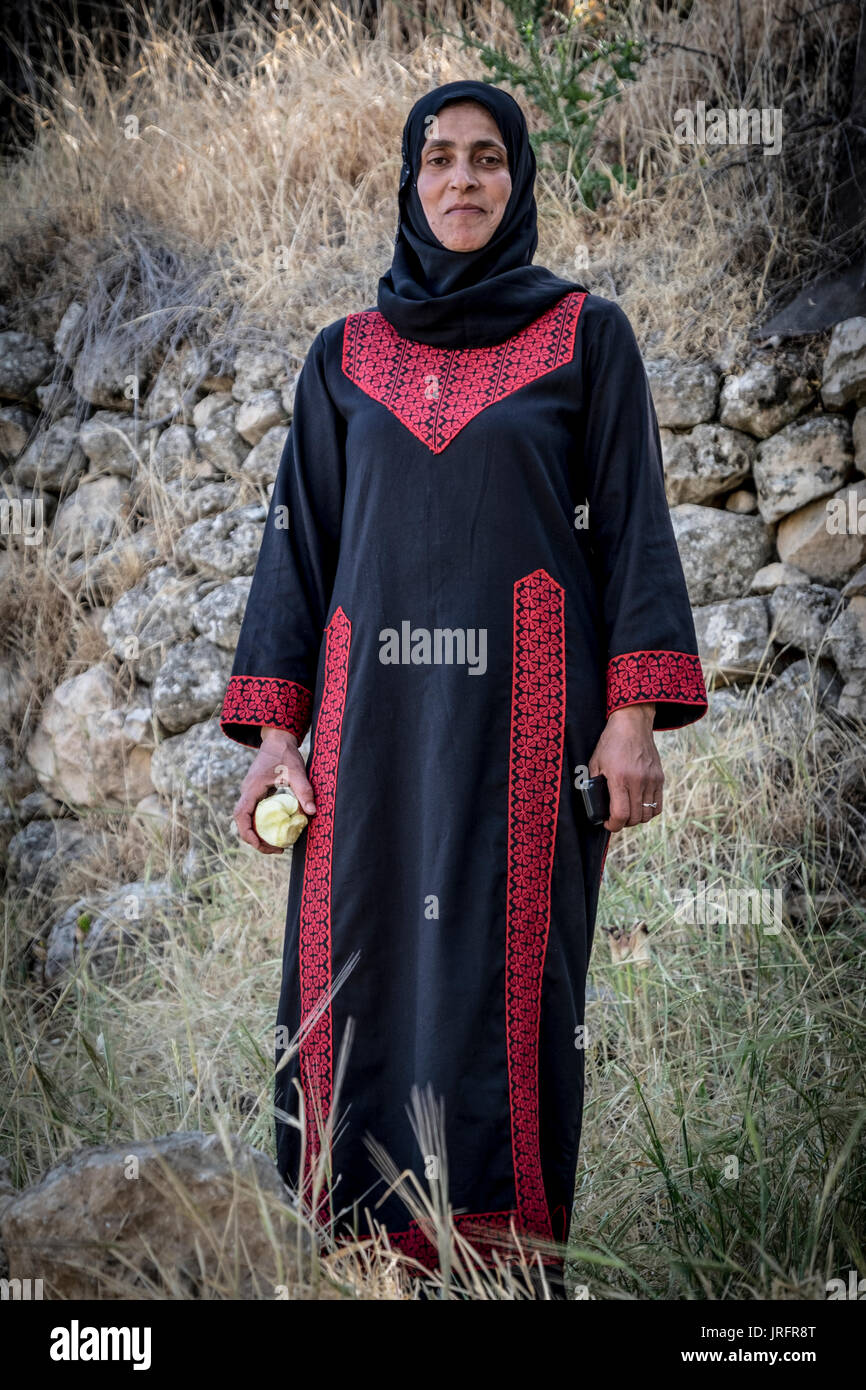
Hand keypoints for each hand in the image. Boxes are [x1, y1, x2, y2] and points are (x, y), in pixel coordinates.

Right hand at [232, 727, 316, 853]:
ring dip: (258, 834)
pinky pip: (254, 813)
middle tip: (276, 850)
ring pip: (247, 819)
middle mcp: (247, 792)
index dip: (248, 833)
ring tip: (277, 845)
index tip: (261, 844)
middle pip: (243, 822)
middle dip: (255, 839)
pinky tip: (278, 830)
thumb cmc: (285, 753)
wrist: (277, 740)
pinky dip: (262, 825)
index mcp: (252, 788)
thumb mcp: (297, 771)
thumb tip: (312, 812)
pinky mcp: (256, 793)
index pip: (242, 815)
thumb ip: (303, 790)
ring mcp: (250, 793)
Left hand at [588, 704, 662, 832]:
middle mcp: (638, 781)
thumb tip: (595, 805)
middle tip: (615, 818)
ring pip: (648, 814)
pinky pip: (658, 806)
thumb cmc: (611, 743)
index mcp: (619, 778)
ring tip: (627, 813)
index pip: (620, 814)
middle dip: (623, 823)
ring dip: (636, 819)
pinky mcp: (659, 778)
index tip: (607, 824)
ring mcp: (651, 780)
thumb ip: (594, 784)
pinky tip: (639, 806)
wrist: (632, 724)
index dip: (613, 825)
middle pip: (635, 817)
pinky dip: (649, 811)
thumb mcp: (595, 763)